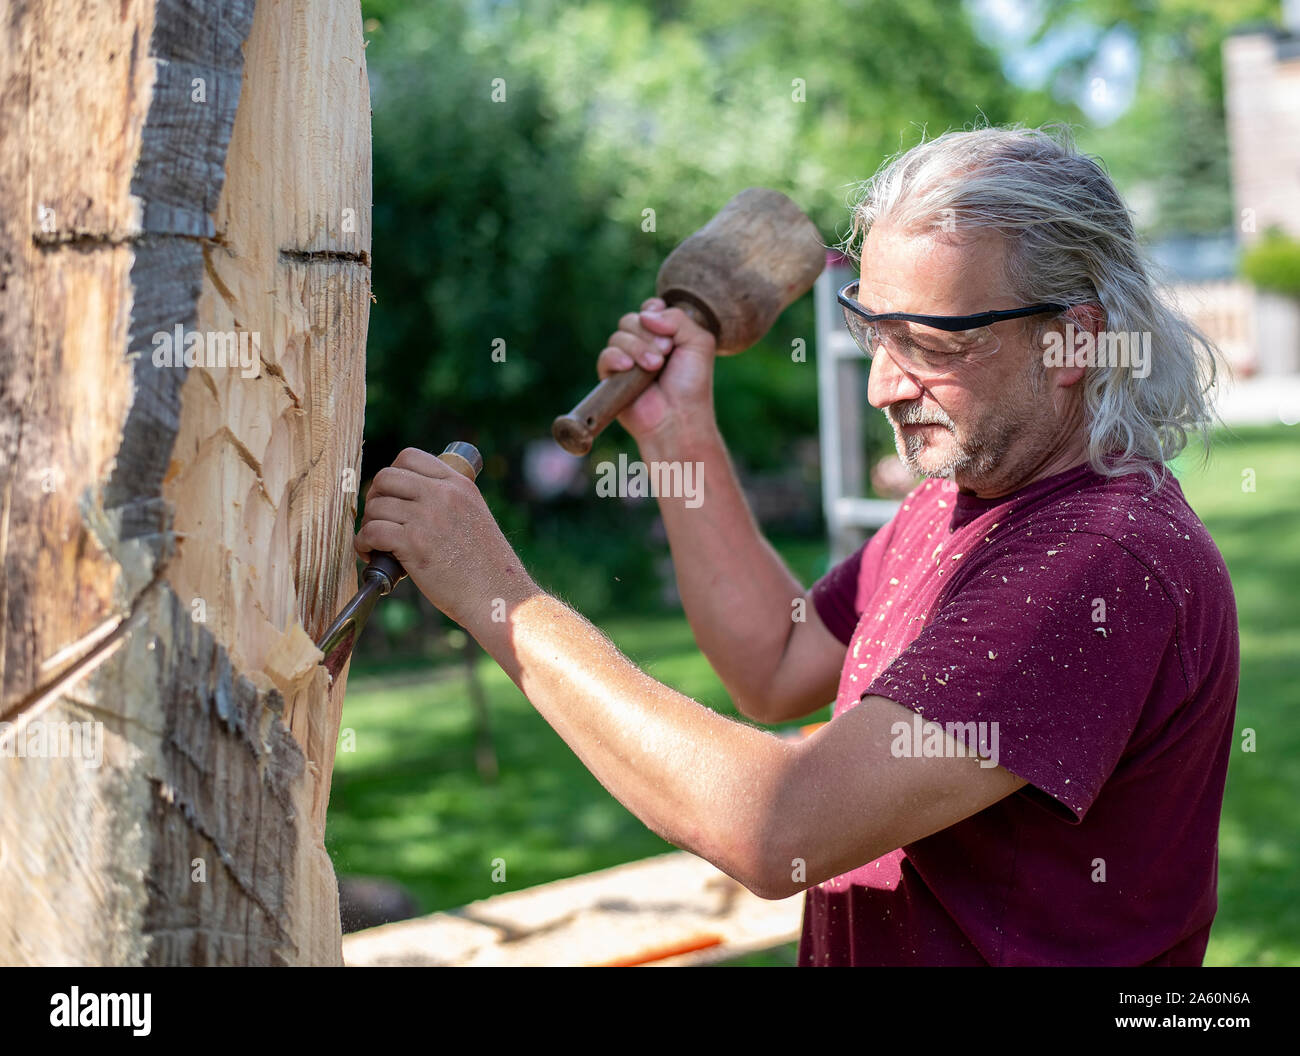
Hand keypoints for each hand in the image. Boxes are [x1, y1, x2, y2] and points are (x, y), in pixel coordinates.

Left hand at [354, 448, 537, 626]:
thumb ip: (447, 502)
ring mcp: (428, 517)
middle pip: (385, 476)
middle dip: (375, 498)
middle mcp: (443, 494)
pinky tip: (372, 555)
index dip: (393, 476)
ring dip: (369, 525)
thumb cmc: (486, 566)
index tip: (392, 497)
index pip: (409, 457)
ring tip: (376, 544)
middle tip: (380, 520)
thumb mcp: (474, 517)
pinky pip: (372, 531)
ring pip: (376, 506)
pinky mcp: (415, 543)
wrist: (498, 595)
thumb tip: (408, 501)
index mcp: (459, 484)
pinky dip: (363, 544)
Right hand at [596, 297, 718, 448]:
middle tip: (666, 352)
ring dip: (638, 348)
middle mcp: (643, 345)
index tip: (662, 320)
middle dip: (648, 333)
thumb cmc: (692, 384)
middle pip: (631, 319)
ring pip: (618, 336)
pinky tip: (629, 367)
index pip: (648, 310)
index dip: (652, 310)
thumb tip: (646, 314)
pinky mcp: (611, 377)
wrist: (679, 416)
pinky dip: (616, 357)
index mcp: (663, 335)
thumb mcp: (699, 343)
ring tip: (654, 366)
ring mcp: (626, 361)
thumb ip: (678, 318)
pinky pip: (605, 356)